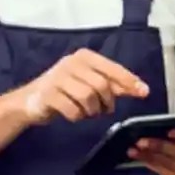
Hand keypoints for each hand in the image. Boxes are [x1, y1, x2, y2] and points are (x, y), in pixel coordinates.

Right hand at [17, 48, 149, 125]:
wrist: (30, 101)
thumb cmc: (65, 91)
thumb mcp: (90, 84)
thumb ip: (114, 85)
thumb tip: (141, 89)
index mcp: (84, 57)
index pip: (112, 68)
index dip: (129, 81)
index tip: (144, 92)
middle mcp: (71, 63)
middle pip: (101, 85)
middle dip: (107, 102)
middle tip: (103, 110)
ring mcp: (58, 77)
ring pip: (88, 97)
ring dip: (91, 111)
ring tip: (87, 112)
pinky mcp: (48, 94)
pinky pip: (73, 110)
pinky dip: (77, 117)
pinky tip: (73, 115)